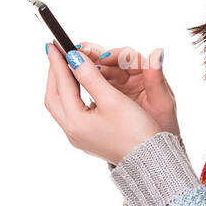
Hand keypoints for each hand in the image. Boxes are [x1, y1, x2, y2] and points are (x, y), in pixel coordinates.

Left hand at [43, 43, 163, 165]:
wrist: (151, 161)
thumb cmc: (136, 132)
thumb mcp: (112, 99)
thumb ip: (90, 76)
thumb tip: (73, 57)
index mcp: (75, 122)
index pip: (61, 84)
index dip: (58, 62)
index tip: (54, 44)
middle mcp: (73, 132)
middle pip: (54, 97)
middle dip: (55, 74)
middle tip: (57, 54)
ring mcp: (80, 138)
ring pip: (61, 106)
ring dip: (62, 85)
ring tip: (67, 67)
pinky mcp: (89, 139)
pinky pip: (72, 112)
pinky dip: (72, 96)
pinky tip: (80, 88)